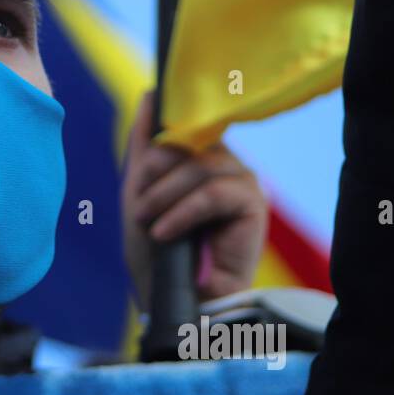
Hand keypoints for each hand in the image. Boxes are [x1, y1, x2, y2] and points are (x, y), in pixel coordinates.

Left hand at [121, 91, 267, 301]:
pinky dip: (183, 212)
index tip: (142, 153)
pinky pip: (213, 191)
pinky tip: (166, 232)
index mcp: (198, 155)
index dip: (158, 136)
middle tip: (140, 209)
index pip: (180, 123)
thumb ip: (145, 146)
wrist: (175, 301)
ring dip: (163, 197)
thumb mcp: (140, 192)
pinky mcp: (254, 203)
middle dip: (153, 176)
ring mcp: (241, 180)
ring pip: (198, 166)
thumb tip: (150, 93)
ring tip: (148, 224)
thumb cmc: (157, 253)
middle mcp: (223, 162)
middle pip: (184, 142)